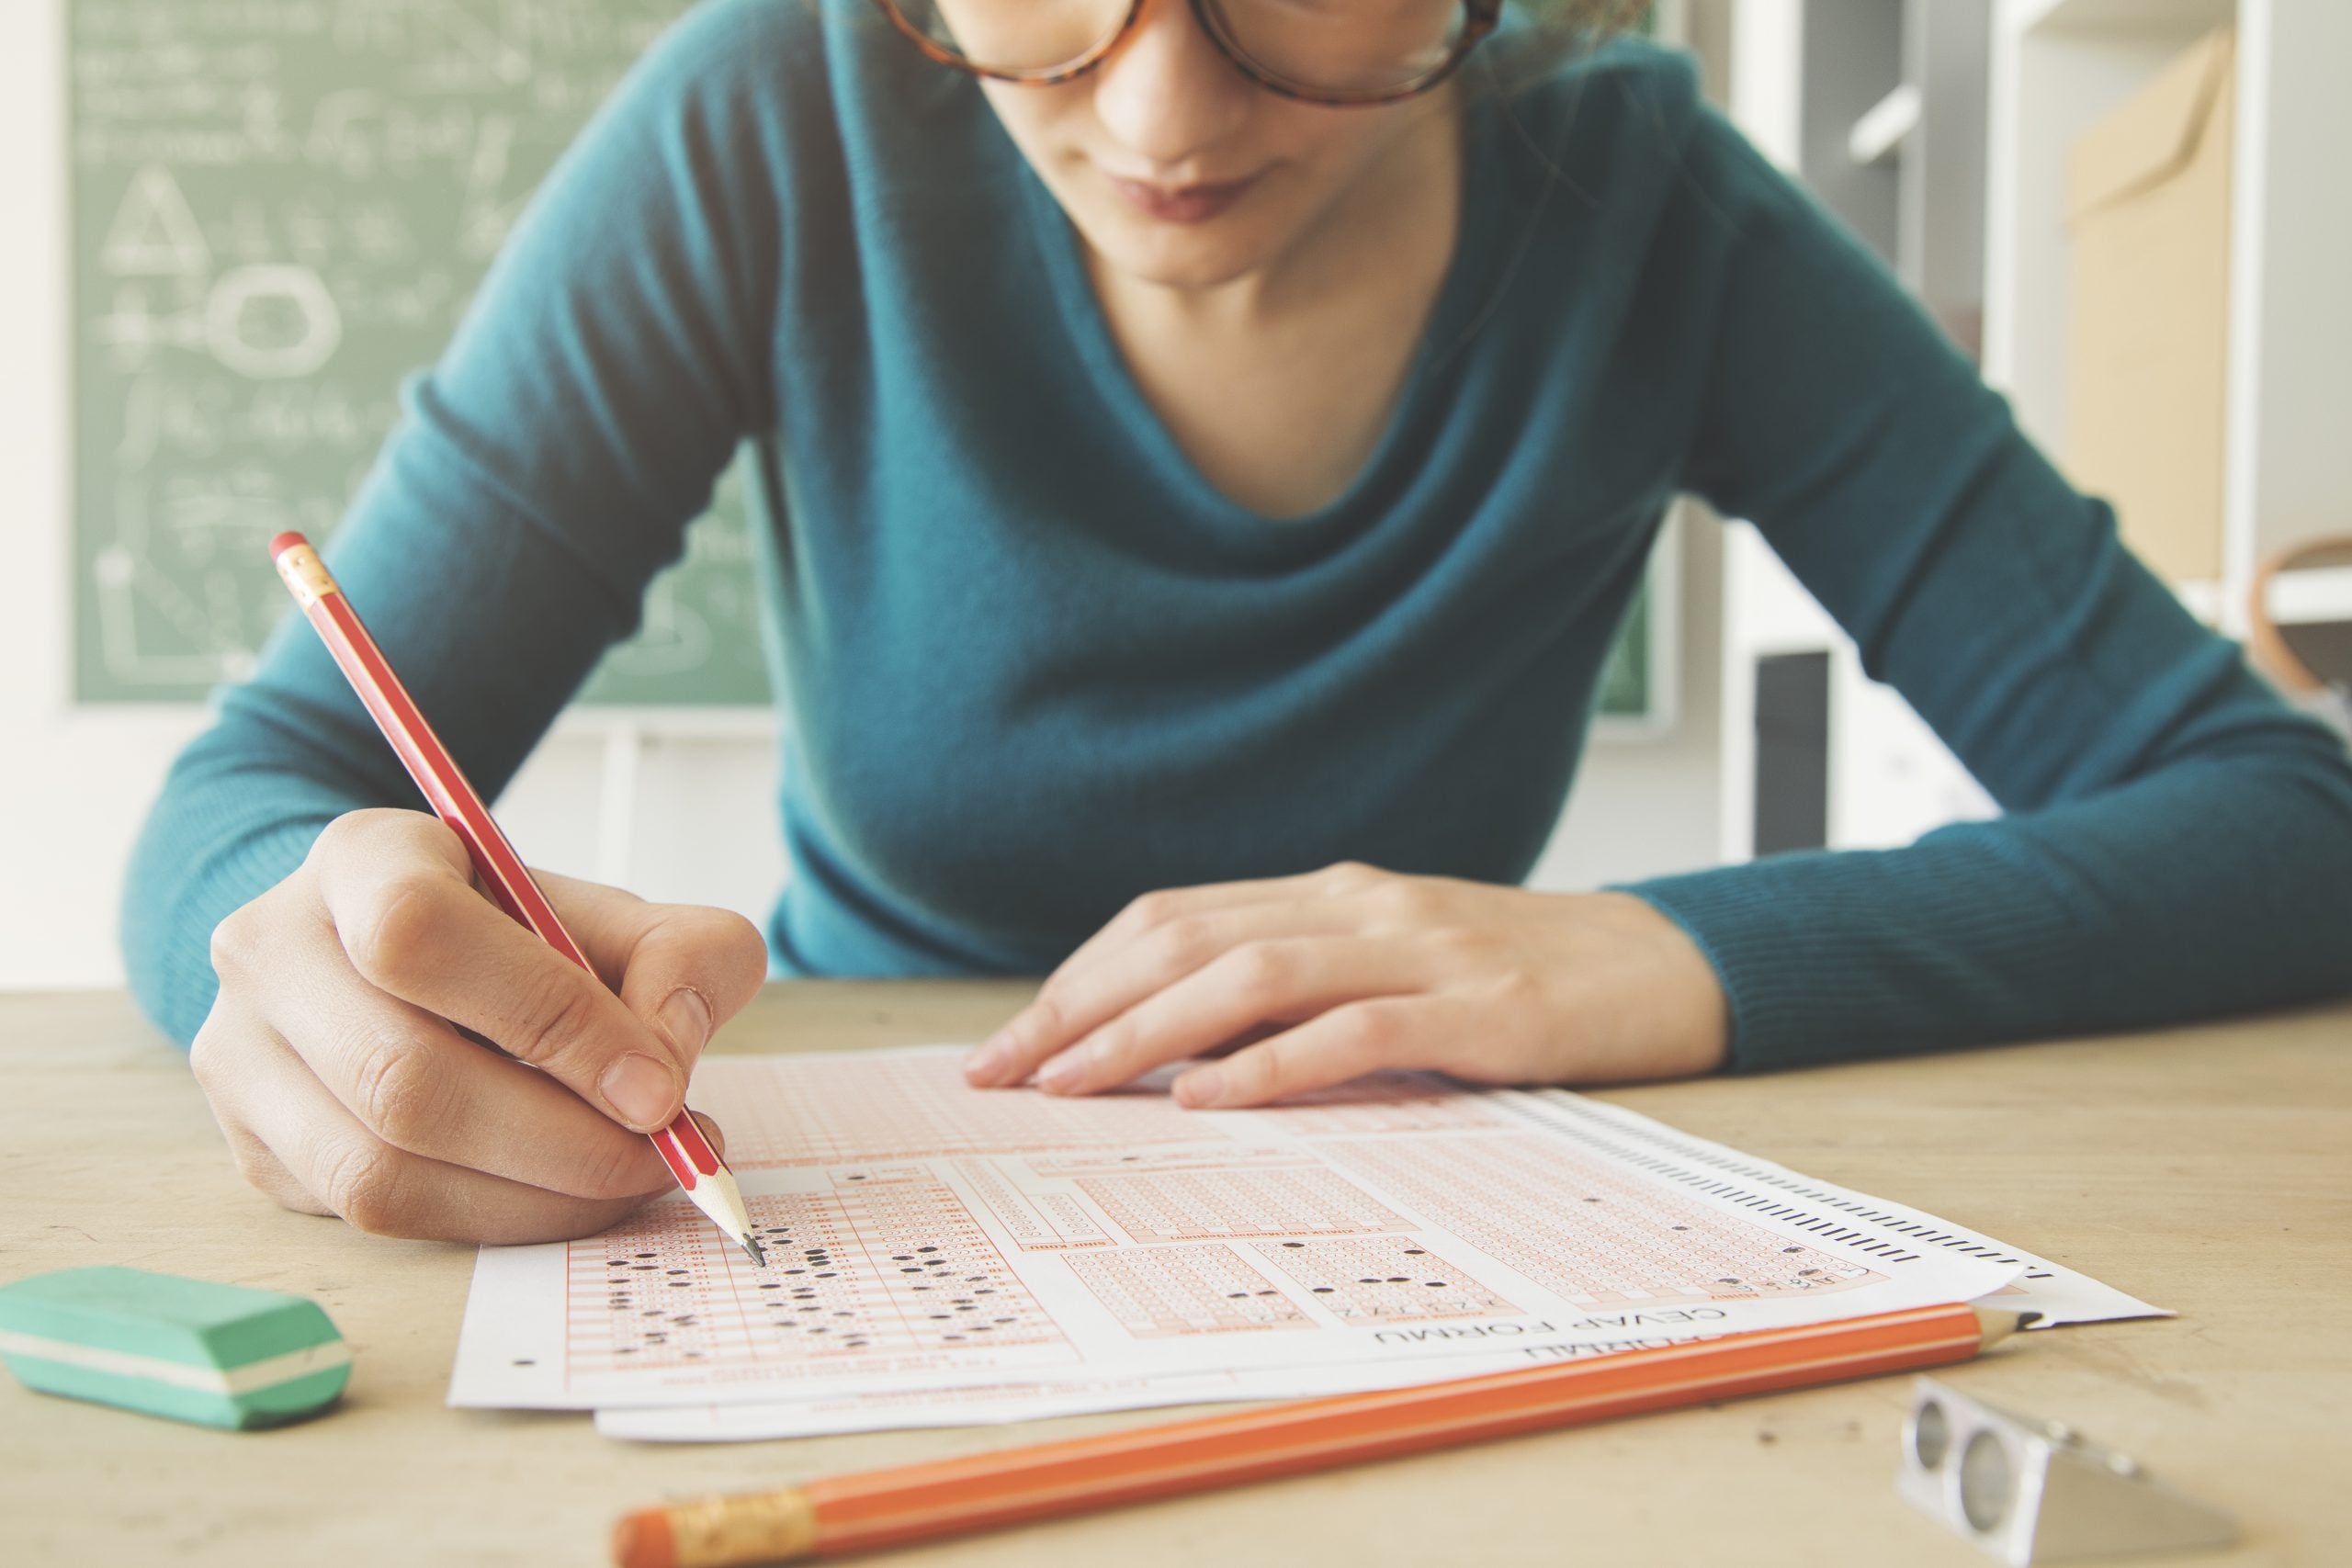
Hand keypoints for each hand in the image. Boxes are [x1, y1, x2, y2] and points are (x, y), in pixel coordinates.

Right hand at [191, 808, 767, 1243]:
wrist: (406, 962)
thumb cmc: (521, 939)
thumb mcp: (618, 917)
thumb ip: (683, 957)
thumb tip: (665, 1057)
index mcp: (361, 859)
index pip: (420, 936)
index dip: (549, 1022)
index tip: (660, 1086)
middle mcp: (272, 952)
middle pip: (402, 1078)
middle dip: (562, 1140)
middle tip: (663, 1153)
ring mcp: (242, 1059)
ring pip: (381, 1172)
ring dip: (533, 1198)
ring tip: (626, 1176)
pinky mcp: (254, 1151)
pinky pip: (373, 1220)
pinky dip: (491, 1221)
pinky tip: (557, 1191)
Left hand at [964, 863, 1729, 1107]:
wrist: (1663, 966)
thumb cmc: (1513, 982)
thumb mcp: (1391, 966)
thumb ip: (1298, 986)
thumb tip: (1171, 1045)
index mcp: (1328, 895)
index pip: (1171, 919)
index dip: (1080, 977)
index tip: (1009, 1041)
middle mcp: (1358, 905)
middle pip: (1184, 938)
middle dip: (1078, 1006)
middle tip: (1000, 1071)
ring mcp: (1419, 949)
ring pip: (1251, 975)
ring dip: (1145, 1033)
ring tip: (1070, 1084)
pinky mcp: (1477, 1009)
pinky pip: (1354, 1031)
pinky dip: (1270, 1064)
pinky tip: (1206, 1097)